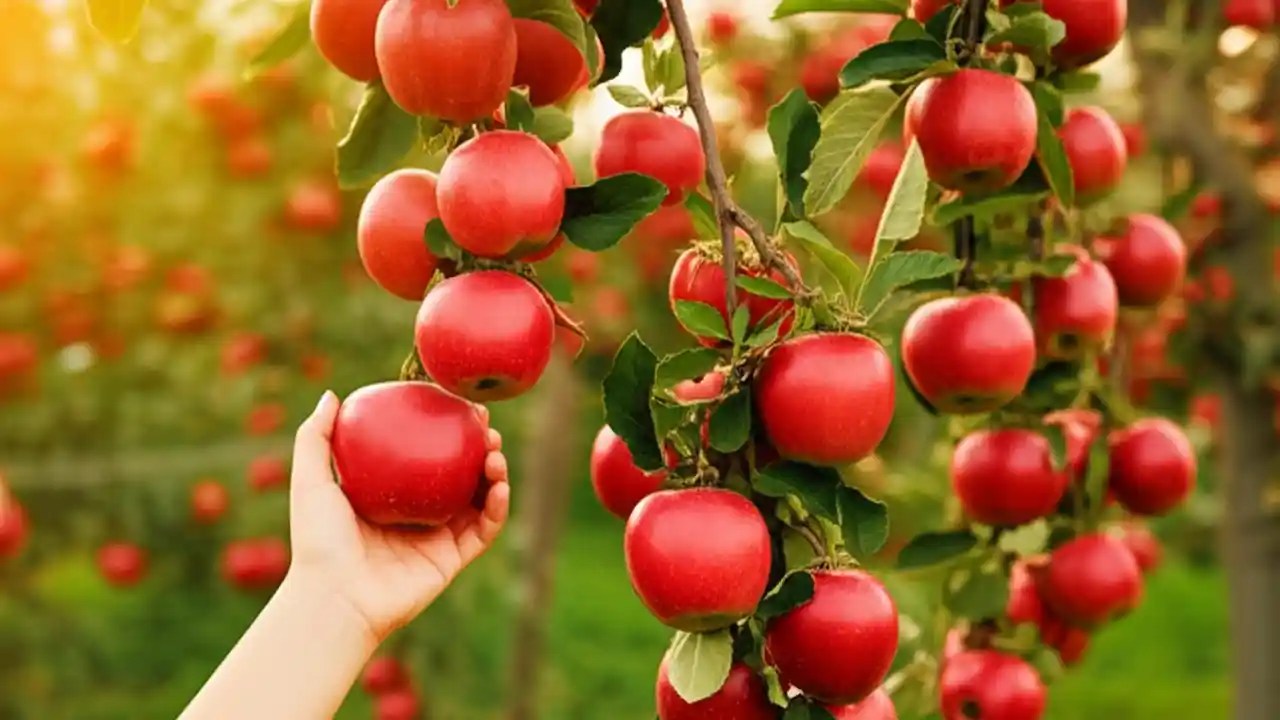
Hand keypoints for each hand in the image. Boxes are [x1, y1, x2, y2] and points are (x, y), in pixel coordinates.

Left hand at [285, 391, 509, 642]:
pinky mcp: (452, 559)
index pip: (425, 453)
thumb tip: (332, 395)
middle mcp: (417, 513)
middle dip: (480, 445)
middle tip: (485, 426)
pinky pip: (484, 529)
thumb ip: (315, 437)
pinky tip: (499, 485)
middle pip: (459, 472)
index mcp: (389, 495)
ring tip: (495, 452)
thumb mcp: (310, 480)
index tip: (457, 405)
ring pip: (479, 498)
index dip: (445, 428)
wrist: (335, 598)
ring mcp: (437, 537)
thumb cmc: (317, 541)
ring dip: (495, 472)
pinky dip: (498, 507)